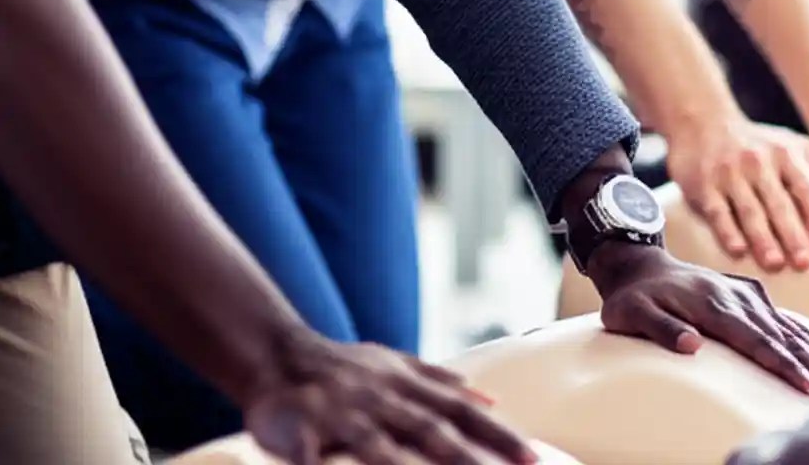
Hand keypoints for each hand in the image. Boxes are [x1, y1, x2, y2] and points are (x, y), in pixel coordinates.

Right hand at [242, 330, 536, 464]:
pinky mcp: (297, 425)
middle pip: (431, 430)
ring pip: (378, 445)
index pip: (461, 413)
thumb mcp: (396, 364)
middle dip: (470, 457)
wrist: (276, 353)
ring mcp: (341, 412)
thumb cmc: (343, 368)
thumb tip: (489, 398)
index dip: (497, 435)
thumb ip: (440, 382)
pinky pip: (308, 453)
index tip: (532, 457)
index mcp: (406, 386)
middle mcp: (381, 397)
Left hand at [587, 241, 808, 401]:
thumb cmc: (633, 298)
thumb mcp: (631, 314)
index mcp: (713, 306)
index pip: (756, 341)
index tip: (807, 386)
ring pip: (792, 329)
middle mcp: (738, 299)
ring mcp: (748, 296)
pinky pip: (787, 321)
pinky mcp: (752, 296)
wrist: (639, 265)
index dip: (783, 365)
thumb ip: (661, 329)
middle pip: (784, 337)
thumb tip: (692, 345)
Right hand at [665, 117, 808, 271]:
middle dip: (792, 234)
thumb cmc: (755, 143)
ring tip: (775, 264)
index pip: (805, 187)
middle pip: (778, 203)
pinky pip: (718, 212)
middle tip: (804, 263)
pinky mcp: (704, 185)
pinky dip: (728, 232)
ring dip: (763, 238)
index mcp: (784, 154)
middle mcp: (757, 162)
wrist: (703, 123)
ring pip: (749, 210)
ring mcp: (729, 174)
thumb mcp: (790, 144)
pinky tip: (738, 251)